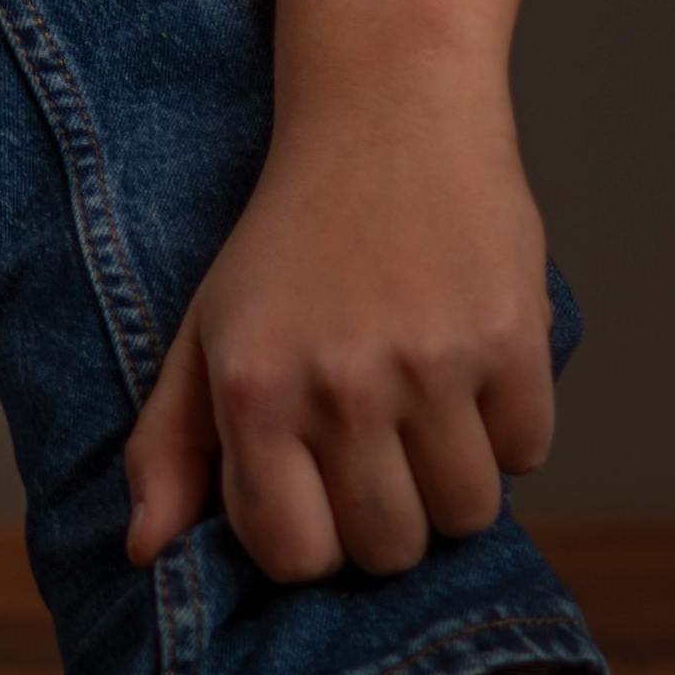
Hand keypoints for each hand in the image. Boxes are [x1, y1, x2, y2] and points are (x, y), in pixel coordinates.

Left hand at [122, 75, 555, 580]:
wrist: (386, 118)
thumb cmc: (289, 238)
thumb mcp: (205, 329)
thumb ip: (170, 446)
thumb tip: (147, 553)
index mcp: (254, 390)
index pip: (296, 556)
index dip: (313, 539)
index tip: (318, 491)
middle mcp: (340, 385)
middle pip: (389, 549)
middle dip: (386, 517)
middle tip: (378, 445)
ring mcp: (432, 365)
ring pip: (467, 515)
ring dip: (453, 482)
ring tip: (428, 412)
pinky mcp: (512, 341)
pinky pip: (527, 454)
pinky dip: (509, 432)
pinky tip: (473, 371)